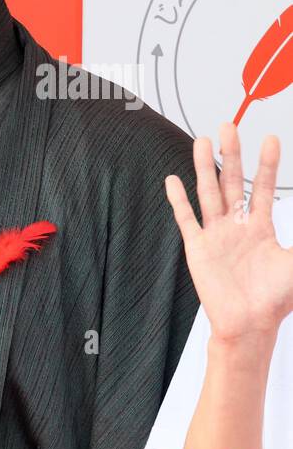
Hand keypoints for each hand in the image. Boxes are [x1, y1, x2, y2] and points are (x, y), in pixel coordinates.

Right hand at [165, 123, 292, 344]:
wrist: (249, 323)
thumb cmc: (276, 299)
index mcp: (261, 228)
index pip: (264, 188)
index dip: (267, 165)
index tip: (270, 139)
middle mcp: (237, 226)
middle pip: (232, 182)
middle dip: (231, 154)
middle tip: (229, 125)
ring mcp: (216, 235)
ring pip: (209, 193)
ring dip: (204, 167)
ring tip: (201, 141)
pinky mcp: (198, 248)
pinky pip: (187, 219)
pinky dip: (179, 200)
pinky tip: (172, 180)